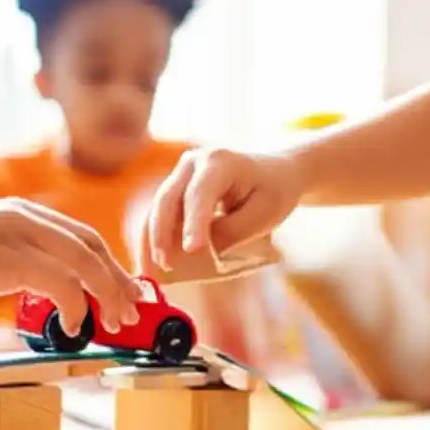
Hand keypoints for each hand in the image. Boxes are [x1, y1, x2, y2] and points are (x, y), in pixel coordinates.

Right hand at [0, 198, 140, 336]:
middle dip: (117, 279)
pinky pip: (58, 282)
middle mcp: (21, 216)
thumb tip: (48, 297)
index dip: (109, 265)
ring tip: (112, 323)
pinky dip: (74, 307)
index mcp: (18, 214)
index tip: (126, 291)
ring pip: (82, 261)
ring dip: (105, 294)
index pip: (81, 237)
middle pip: (90, 245)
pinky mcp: (3, 258)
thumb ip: (16, 270)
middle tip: (132, 309)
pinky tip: (73, 327)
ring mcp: (12, 233)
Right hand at [148, 149, 304, 269]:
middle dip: (162, 233)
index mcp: (221, 162)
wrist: (277, 170)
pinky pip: (162, 211)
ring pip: (160, 205)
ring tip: (152, 268)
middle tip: (164, 265)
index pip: (200, 195)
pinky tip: (154, 257)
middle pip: (168, 198)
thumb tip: (195, 254)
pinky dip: (157, 234)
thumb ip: (230, 233)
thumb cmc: (274, 192)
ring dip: (154, 237)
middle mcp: (195, 162)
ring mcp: (183, 172)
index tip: (191, 250)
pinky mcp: (178, 186)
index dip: (193, 223)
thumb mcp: (262, 216)